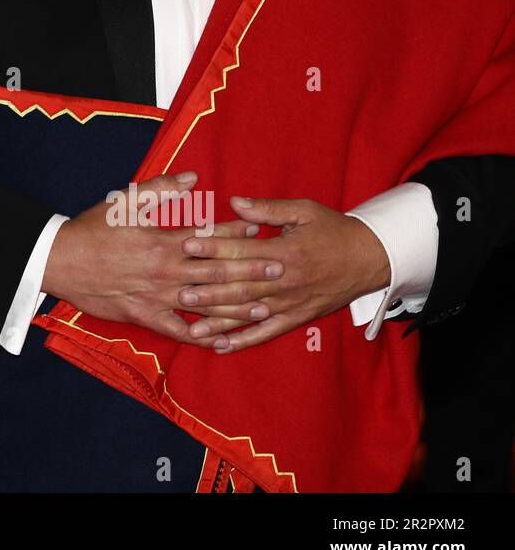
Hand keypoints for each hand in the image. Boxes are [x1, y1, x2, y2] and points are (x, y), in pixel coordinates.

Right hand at [42, 173, 284, 346]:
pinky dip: (203, 337)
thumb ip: (162, 189)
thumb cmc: (93, 228)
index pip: (209, 235)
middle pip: (218, 270)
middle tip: (281, 268)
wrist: (60, 260)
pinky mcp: (147, 316)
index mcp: (164, 240)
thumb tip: (194, 177)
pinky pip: (180, 331)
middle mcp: (167, 270)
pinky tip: (223, 341)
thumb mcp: (125, 201)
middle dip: (252, 268)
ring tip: (267, 305)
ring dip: (239, 305)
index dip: (237, 231)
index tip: (261, 228)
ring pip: (207, 304)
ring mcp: (159, 296)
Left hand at [175, 196, 390, 352]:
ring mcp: (290, 303)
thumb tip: (235, 202)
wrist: (369, 259)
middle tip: (180, 291)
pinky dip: (244, 341)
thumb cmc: (332, 230)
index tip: (187, 245)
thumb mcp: (303, 211)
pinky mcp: (296, 318)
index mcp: (285, 252)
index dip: (214, 247)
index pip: (242, 251)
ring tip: (191, 327)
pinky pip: (266, 333)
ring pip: (249, 314)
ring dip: (219, 321)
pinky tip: (221, 346)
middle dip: (209, 290)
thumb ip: (267, 209)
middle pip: (241, 286)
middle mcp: (285, 281)